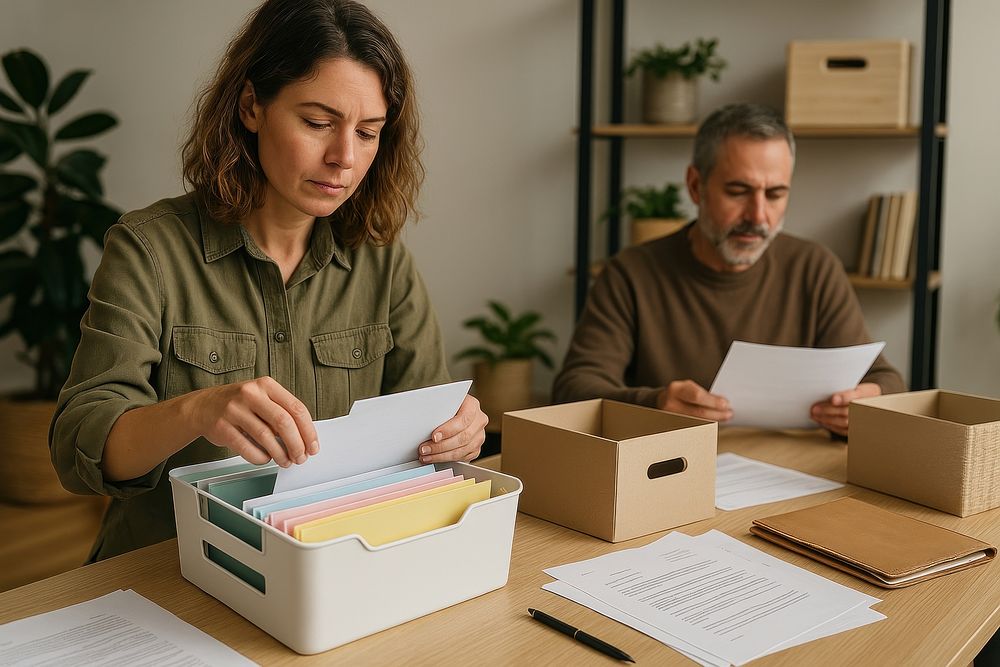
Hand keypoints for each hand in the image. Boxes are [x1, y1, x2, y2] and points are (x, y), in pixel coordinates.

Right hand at [189, 377, 318, 466]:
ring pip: (266, 437)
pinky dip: (260, 457)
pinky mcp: (222, 427)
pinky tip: (265, 458)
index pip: (296, 408)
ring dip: (280, 454)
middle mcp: (250, 394)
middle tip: (300, 457)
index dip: (308, 431)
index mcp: (266, 385)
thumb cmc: (238, 404)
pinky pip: (247, 448)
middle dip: (296, 444)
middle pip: (283, 422)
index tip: (312, 446)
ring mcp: (234, 409)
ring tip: (285, 461)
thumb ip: (282, 412)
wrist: (202, 406)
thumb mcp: (262, 398)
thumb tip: (305, 438)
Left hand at [418, 394, 487, 463]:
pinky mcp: (476, 448)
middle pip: (463, 437)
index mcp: (472, 406)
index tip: (434, 437)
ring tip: (427, 456)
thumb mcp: (443, 402)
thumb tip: (424, 422)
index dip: (448, 430)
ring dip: (442, 455)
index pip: (463, 420)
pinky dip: (447, 460)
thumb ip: (438, 410)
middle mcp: (479, 421)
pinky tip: (435, 458)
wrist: (454, 411)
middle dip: (441, 446)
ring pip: (463, 450)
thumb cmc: (447, 406)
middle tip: (425, 449)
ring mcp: (479, 436)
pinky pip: (463, 457)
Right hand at [657, 380, 732, 421]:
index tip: (726, 404)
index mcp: (675, 389)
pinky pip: (693, 429)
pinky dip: (706, 426)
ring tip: (723, 418)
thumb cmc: (680, 393)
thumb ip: (702, 394)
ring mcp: (670, 418)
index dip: (713, 402)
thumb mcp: (689, 387)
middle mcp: (670, 404)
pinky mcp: (672, 428)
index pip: (697, 396)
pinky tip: (712, 423)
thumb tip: (722, 403)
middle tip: (728, 413)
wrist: (662, 401)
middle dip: (716, 414)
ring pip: (697, 423)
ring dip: (713, 421)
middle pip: (698, 412)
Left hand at [810, 382, 881, 435]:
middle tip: (814, 408)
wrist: (869, 399)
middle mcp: (869, 407)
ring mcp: (864, 420)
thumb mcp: (853, 384)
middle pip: (847, 411)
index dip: (844, 397)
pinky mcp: (857, 429)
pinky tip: (821, 421)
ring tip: (814, 415)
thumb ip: (841, 388)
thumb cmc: (856, 390)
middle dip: (829, 410)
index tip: (833, 399)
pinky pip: (843, 430)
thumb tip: (822, 390)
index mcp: (869, 392)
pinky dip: (830, 426)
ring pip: (844, 422)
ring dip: (827, 419)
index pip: (856, 395)